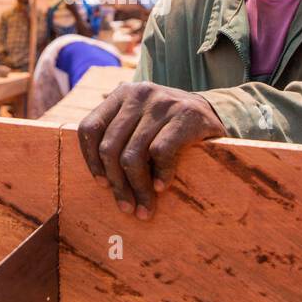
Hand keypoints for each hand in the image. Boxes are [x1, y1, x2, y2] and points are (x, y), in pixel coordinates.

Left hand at [77, 82, 225, 219]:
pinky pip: (160, 153)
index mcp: (122, 93)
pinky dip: (160, 175)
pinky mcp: (186, 115)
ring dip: (138, 188)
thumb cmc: (168, 126)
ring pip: (133, 155)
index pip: (90, 128)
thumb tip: (99, 177)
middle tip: (126, 207)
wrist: (212, 112)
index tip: (102, 184)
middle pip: (110, 148)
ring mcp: (163, 103)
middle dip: (117, 184)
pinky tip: (161, 187)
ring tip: (144, 208)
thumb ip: (119, 133)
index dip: (91, 161)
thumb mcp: (140, 120)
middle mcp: (139, 93)